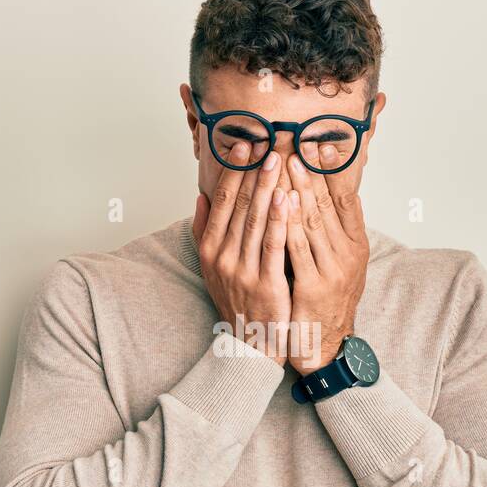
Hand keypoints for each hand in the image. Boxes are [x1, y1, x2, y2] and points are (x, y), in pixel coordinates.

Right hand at [192, 142, 290, 364]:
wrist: (250, 342)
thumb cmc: (236, 301)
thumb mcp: (212, 267)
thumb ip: (204, 231)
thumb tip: (199, 197)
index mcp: (210, 249)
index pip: (221, 202)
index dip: (232, 172)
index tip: (244, 147)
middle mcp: (222, 257)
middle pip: (238, 206)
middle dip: (252, 173)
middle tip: (266, 143)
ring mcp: (243, 271)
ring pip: (255, 221)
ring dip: (267, 188)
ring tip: (279, 161)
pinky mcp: (266, 283)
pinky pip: (273, 246)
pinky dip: (279, 220)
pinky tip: (287, 199)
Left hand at [284, 144, 368, 374]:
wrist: (325, 345)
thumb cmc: (326, 301)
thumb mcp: (341, 264)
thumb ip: (336, 232)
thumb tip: (330, 194)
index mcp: (356, 246)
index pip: (345, 200)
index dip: (332, 171)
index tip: (320, 145)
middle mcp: (348, 255)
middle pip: (327, 205)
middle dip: (309, 172)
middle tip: (295, 143)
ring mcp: (331, 271)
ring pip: (312, 221)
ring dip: (296, 189)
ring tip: (284, 162)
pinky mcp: (312, 287)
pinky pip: (296, 248)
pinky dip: (287, 222)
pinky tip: (278, 201)